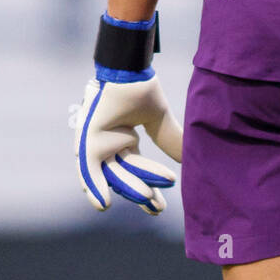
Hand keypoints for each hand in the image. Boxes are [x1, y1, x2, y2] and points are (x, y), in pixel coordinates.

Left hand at [74, 74, 183, 214]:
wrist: (128, 71)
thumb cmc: (139, 88)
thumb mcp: (159, 120)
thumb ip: (171, 140)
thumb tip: (191, 158)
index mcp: (124, 139)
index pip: (137, 168)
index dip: (150, 184)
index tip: (161, 203)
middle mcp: (110, 144)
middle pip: (126, 175)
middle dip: (141, 193)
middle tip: (157, 209)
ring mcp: (97, 144)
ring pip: (112, 174)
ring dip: (128, 189)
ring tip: (147, 201)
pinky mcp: (87, 142)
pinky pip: (89, 170)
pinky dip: (95, 186)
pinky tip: (103, 204)